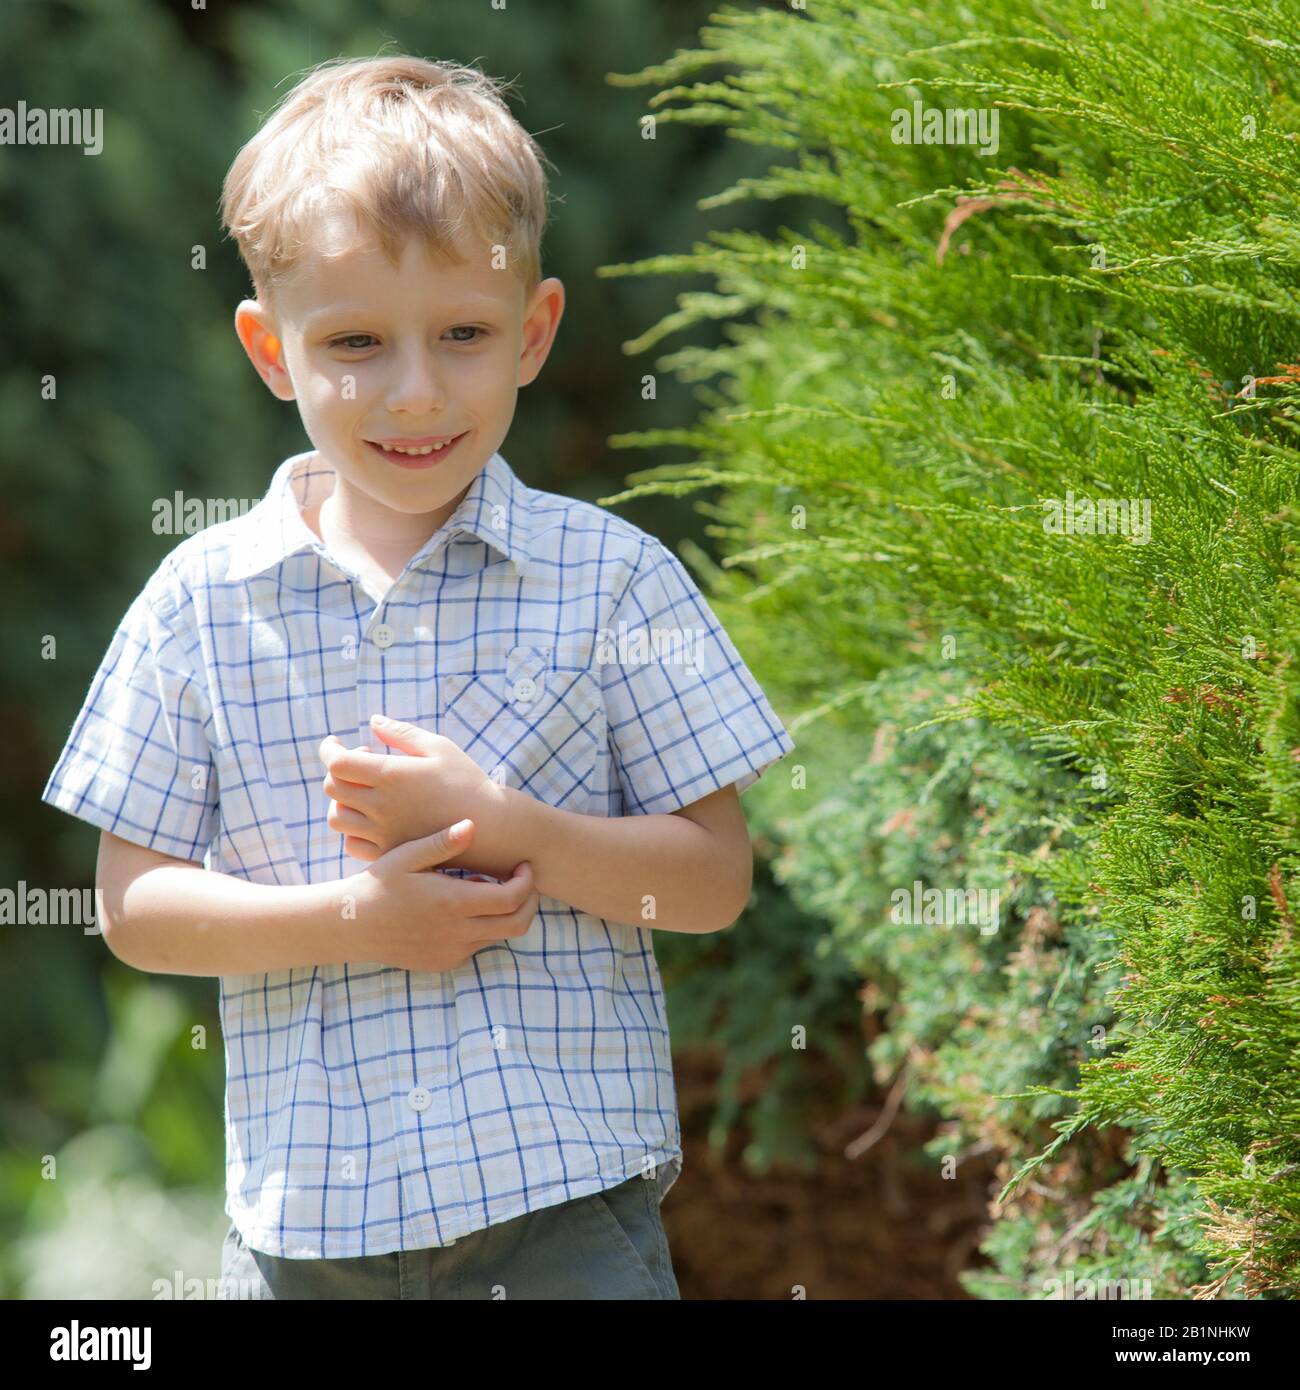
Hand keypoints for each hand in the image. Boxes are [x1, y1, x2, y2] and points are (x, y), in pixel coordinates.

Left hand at [320, 714, 506, 862]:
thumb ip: (401, 732)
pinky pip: (352, 843)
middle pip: (332, 787)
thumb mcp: (439, 747)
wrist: (489, 826)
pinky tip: (373, 817)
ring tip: (364, 791)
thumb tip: (373, 721)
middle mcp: (382, 806)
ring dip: (343, 800)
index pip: (338, 762)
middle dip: (338, 770)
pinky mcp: (390, 853)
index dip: (329, 749)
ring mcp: (383, 833)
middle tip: (361, 762)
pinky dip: (353, 827)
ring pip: (337, 817)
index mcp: (392, 775)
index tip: (335, 742)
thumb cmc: (467, 781)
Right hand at [350, 819, 538, 972]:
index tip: (524, 865)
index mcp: (452, 903)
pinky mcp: (444, 962)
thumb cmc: (379, 884)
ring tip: (487, 889)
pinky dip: (484, 927)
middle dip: (530, 902)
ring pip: (499, 936)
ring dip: (505, 914)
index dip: (527, 882)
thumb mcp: (407, 856)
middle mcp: (457, 933)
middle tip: (524, 881)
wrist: (351, 925)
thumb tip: (472, 825)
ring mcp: (451, 952)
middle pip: (517, 924)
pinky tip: (466, 907)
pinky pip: (478, 946)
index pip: (512, 899)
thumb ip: (442, 843)